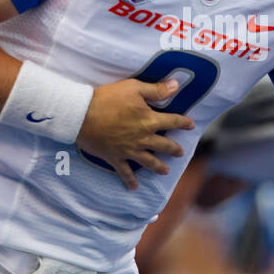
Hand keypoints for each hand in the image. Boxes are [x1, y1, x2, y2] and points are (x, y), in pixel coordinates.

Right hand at [77, 78, 195, 189]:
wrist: (82, 115)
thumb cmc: (108, 99)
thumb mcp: (134, 88)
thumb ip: (156, 90)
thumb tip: (176, 85)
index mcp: (149, 120)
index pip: (172, 121)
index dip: (183, 123)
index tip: (191, 125)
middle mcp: (143, 138)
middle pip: (164, 146)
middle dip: (174, 149)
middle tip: (180, 152)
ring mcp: (130, 150)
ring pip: (149, 162)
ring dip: (159, 167)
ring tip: (165, 171)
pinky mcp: (115, 158)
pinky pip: (125, 172)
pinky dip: (130, 181)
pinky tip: (134, 187)